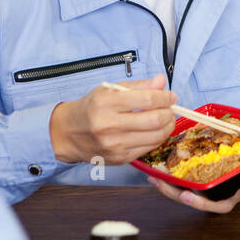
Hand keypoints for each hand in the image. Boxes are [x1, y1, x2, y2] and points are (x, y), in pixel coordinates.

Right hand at [49, 75, 176, 164]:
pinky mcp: (120, 158)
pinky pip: (149, 148)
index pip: (147, 99)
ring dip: (167, 126)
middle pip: (154, 120)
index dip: (165, 97)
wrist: (69, 134)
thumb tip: (161, 82)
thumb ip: (138, 86)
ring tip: (165, 119)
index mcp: (106, 103)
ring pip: (156, 136)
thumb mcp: (109, 90)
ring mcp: (114, 144)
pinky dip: (157, 138)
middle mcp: (109, 125)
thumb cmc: (91, 108)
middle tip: (170, 108)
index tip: (170, 96)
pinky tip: (154, 130)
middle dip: (169, 113)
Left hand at [148, 148, 239, 213]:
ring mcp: (203, 191)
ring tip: (153, 176)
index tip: (187, 196)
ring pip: (183, 192)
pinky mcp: (196, 182)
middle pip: (191, 200)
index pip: (213, 206)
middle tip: (160, 183)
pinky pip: (182, 182)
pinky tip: (158, 170)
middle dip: (173, 193)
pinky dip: (170, 177)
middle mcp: (212, 197)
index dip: (200, 204)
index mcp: (226, 200)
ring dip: (167, 185)